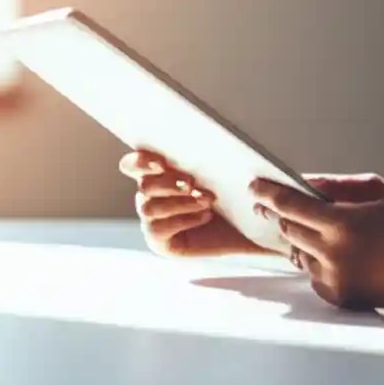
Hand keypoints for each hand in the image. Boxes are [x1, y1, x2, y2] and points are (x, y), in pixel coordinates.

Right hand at [119, 150, 270, 257]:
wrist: (251, 229)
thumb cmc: (236, 196)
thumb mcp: (222, 174)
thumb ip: (203, 160)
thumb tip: (195, 142)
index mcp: (158, 174)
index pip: (133, 165)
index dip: (140, 162)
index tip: (161, 163)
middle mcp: (150, 197)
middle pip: (143, 185)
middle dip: (168, 183)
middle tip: (191, 183)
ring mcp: (152, 221)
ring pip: (149, 208)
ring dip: (179, 202)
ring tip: (206, 201)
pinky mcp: (160, 242)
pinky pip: (158, 228)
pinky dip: (183, 220)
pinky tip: (205, 216)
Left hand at [249, 173, 383, 308]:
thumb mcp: (378, 190)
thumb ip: (335, 184)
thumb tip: (302, 181)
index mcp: (343, 224)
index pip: (290, 206)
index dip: (268, 194)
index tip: (254, 187)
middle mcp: (334, 255)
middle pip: (289, 230)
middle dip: (279, 215)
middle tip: (269, 205)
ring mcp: (336, 280)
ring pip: (297, 254)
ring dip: (300, 240)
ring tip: (316, 229)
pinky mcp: (341, 298)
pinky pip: (313, 275)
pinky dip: (316, 262)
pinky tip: (335, 253)